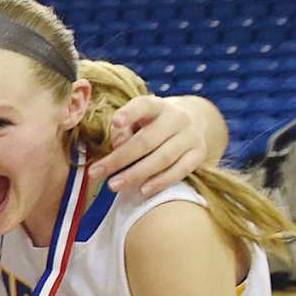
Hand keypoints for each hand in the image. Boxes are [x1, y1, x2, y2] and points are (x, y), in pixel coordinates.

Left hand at [88, 94, 208, 195]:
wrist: (192, 121)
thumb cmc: (151, 124)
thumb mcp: (136, 120)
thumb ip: (123, 131)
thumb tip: (118, 147)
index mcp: (157, 105)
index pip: (144, 106)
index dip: (130, 113)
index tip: (116, 122)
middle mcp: (177, 118)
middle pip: (147, 141)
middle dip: (120, 159)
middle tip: (96, 174)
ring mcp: (191, 136)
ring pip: (163, 158)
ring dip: (136, 174)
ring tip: (114, 185)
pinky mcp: (199, 153)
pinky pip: (180, 170)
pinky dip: (161, 182)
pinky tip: (142, 190)